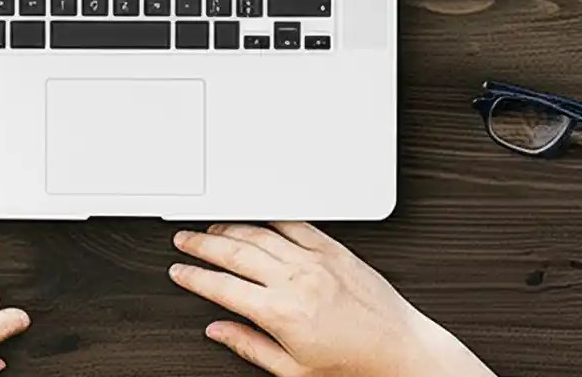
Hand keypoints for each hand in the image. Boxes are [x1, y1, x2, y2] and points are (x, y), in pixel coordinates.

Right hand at [170, 222, 494, 376]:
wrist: (402, 351)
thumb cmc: (354, 365)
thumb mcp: (293, 370)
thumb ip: (250, 346)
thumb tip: (218, 331)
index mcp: (281, 314)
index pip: (223, 288)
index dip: (195, 277)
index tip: (180, 271)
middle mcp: (296, 282)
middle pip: (234, 253)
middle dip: (202, 245)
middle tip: (184, 241)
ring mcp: (316, 261)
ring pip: (261, 234)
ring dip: (231, 229)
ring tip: (212, 230)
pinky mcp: (335, 250)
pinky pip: (296, 225)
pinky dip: (271, 219)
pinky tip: (258, 219)